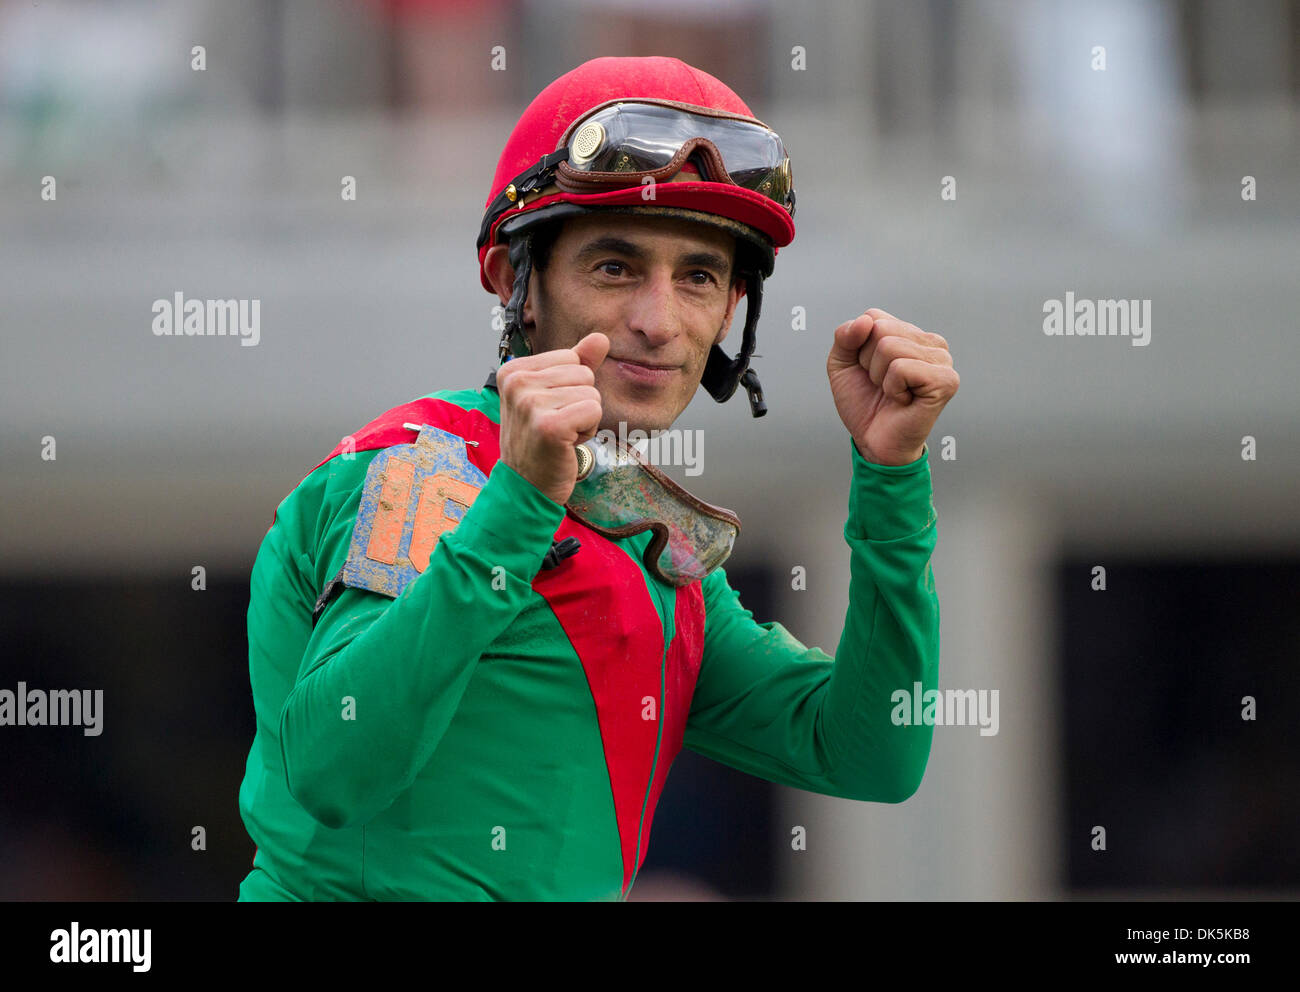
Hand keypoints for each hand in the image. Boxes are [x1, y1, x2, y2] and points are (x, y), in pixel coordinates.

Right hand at [496, 332, 608, 503]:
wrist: (525, 485)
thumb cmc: (540, 441)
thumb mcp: (553, 396)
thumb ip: (577, 364)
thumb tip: (601, 338)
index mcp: (514, 370)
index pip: (571, 357)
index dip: (571, 387)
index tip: (550, 411)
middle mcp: (517, 382)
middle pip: (584, 373)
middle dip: (580, 403)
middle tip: (557, 426)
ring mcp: (530, 403)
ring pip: (592, 393)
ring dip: (584, 419)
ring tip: (560, 435)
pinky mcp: (549, 425)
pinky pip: (594, 410)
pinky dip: (588, 431)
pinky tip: (566, 443)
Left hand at [827, 308, 958, 465]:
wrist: (874, 442)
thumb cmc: (864, 405)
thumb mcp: (842, 364)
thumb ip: (845, 336)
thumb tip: (866, 321)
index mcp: (911, 334)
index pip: (873, 317)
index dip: (859, 348)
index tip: (869, 372)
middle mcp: (932, 342)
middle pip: (880, 329)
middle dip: (868, 362)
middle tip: (881, 386)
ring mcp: (942, 360)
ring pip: (889, 347)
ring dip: (879, 377)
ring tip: (893, 393)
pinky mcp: (945, 380)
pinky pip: (901, 368)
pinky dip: (892, 388)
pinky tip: (903, 401)